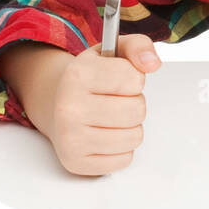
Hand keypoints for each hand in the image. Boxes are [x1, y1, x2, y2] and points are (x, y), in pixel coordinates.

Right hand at [48, 33, 160, 175]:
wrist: (56, 106)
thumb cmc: (91, 79)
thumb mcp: (113, 51)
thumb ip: (138, 46)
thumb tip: (152, 63)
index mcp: (77, 75)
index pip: (134, 79)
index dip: (134, 78)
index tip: (120, 79)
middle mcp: (68, 108)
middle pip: (137, 110)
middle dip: (134, 103)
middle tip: (116, 100)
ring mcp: (70, 138)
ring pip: (134, 137)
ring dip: (130, 127)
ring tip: (111, 117)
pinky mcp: (76, 162)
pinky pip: (124, 159)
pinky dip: (121, 148)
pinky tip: (104, 134)